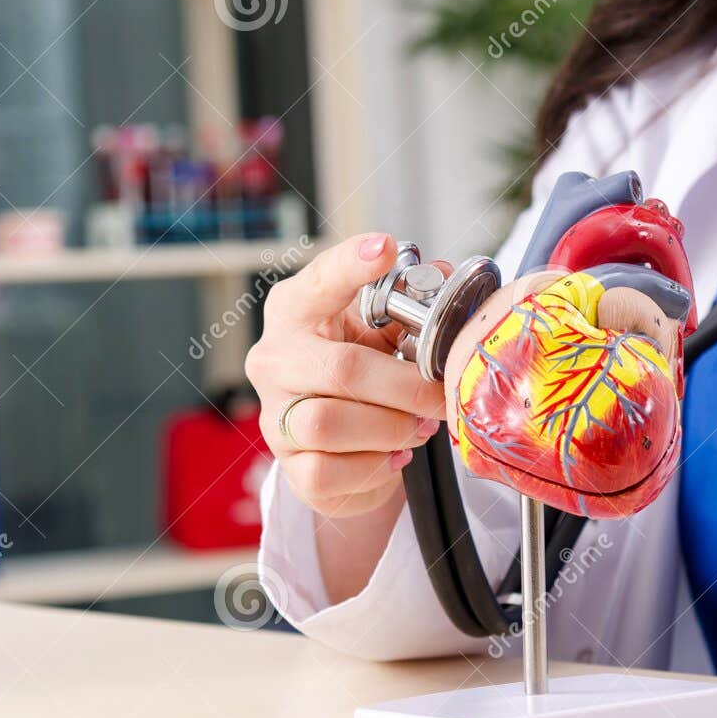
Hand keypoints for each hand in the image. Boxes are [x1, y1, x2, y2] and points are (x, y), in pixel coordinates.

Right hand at [244, 234, 445, 518]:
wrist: (340, 447)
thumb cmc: (361, 374)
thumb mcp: (382, 333)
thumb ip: (409, 308)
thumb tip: (442, 274)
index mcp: (296, 311)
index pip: (319, 282)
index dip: (351, 265)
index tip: (387, 246)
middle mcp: (275, 358)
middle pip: (341, 369)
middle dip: (405, 386)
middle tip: (442, 396)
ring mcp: (274, 414)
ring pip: (330, 423)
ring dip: (390, 428)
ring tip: (419, 427)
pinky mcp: (288, 466)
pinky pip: (329, 471)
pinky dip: (373, 466)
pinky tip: (393, 456)